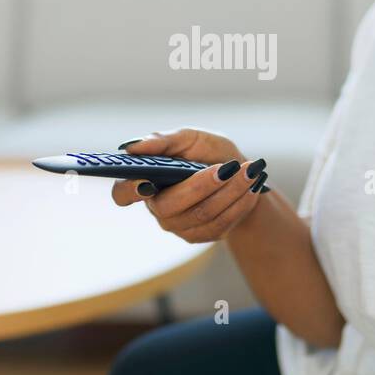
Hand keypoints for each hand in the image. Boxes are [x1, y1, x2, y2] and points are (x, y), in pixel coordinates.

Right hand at [110, 128, 267, 242]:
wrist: (240, 175)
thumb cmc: (208, 153)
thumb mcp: (190, 138)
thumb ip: (164, 140)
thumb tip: (133, 147)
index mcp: (145, 181)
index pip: (122, 194)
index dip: (129, 191)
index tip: (145, 182)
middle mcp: (157, 208)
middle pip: (171, 206)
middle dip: (202, 185)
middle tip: (227, 168)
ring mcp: (178, 226)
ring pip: (201, 215)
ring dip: (229, 192)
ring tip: (250, 172)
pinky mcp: (201, 236)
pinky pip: (220, 225)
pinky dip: (239, 204)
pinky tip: (252, 188)